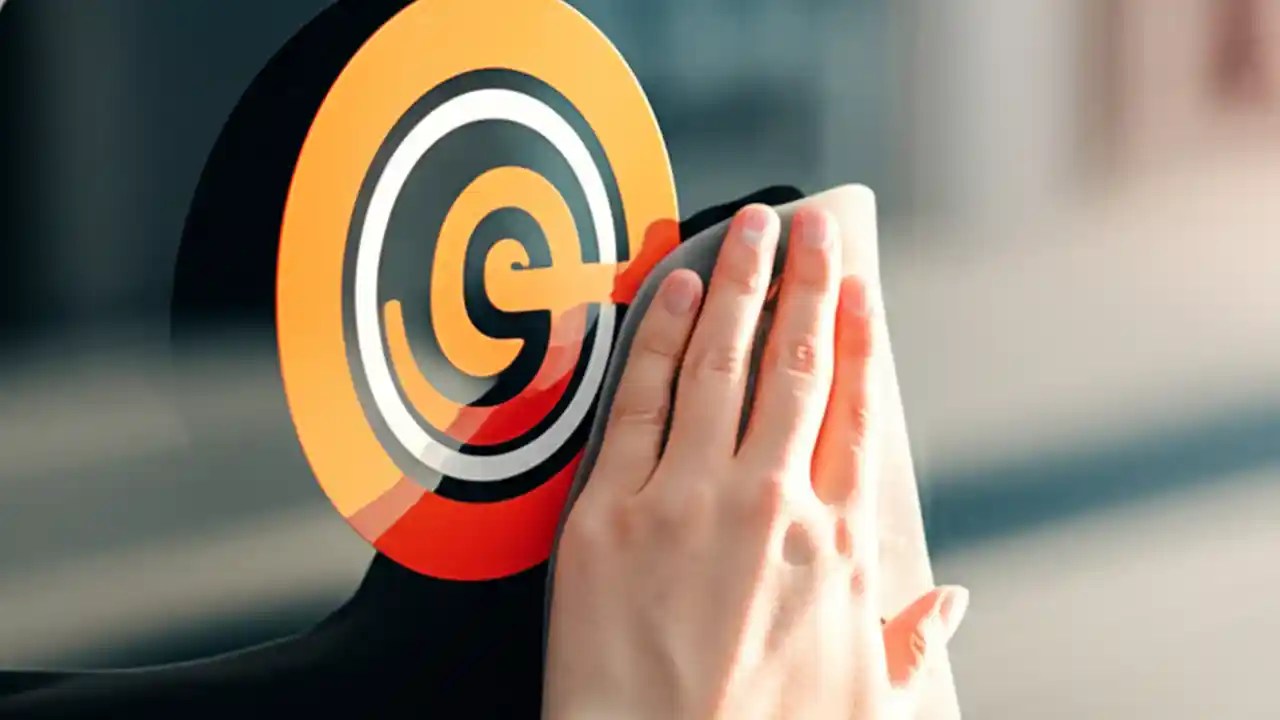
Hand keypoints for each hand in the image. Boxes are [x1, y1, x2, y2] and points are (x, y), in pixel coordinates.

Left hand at [544, 203, 967, 718]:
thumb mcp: (868, 705)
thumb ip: (912, 644)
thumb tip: (950, 602)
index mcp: (835, 545)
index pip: (857, 412)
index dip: (860, 339)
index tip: (862, 288)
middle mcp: (769, 505)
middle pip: (798, 367)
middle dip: (811, 283)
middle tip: (818, 224)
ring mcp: (686, 500)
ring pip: (720, 364)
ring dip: (742, 284)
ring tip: (754, 229)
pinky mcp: (610, 512)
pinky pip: (639, 400)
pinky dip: (659, 336)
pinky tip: (678, 290)